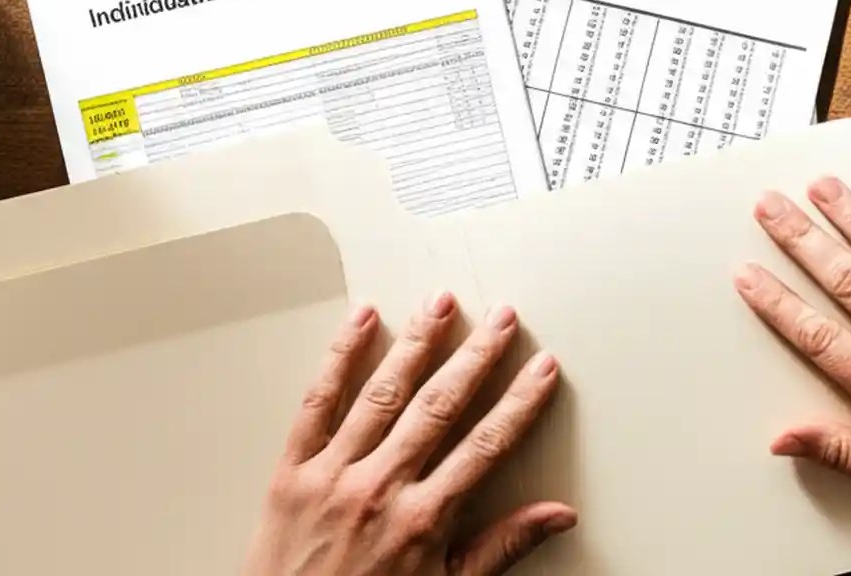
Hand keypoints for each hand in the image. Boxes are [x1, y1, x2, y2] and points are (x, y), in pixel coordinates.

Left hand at [242, 293, 574, 575]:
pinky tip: (362, 322)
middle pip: (440, 405)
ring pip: (383, 392)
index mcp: (422, 520)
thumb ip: (503, 547)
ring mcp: (333, 474)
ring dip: (417, 343)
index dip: (520, 402)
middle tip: (503, 318)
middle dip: (477, 356)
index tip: (542, 369)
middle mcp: (379, 488)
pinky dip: (340, 357)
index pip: (486, 445)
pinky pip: (316, 401)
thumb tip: (558, 516)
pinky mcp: (292, 470)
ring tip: (442, 304)